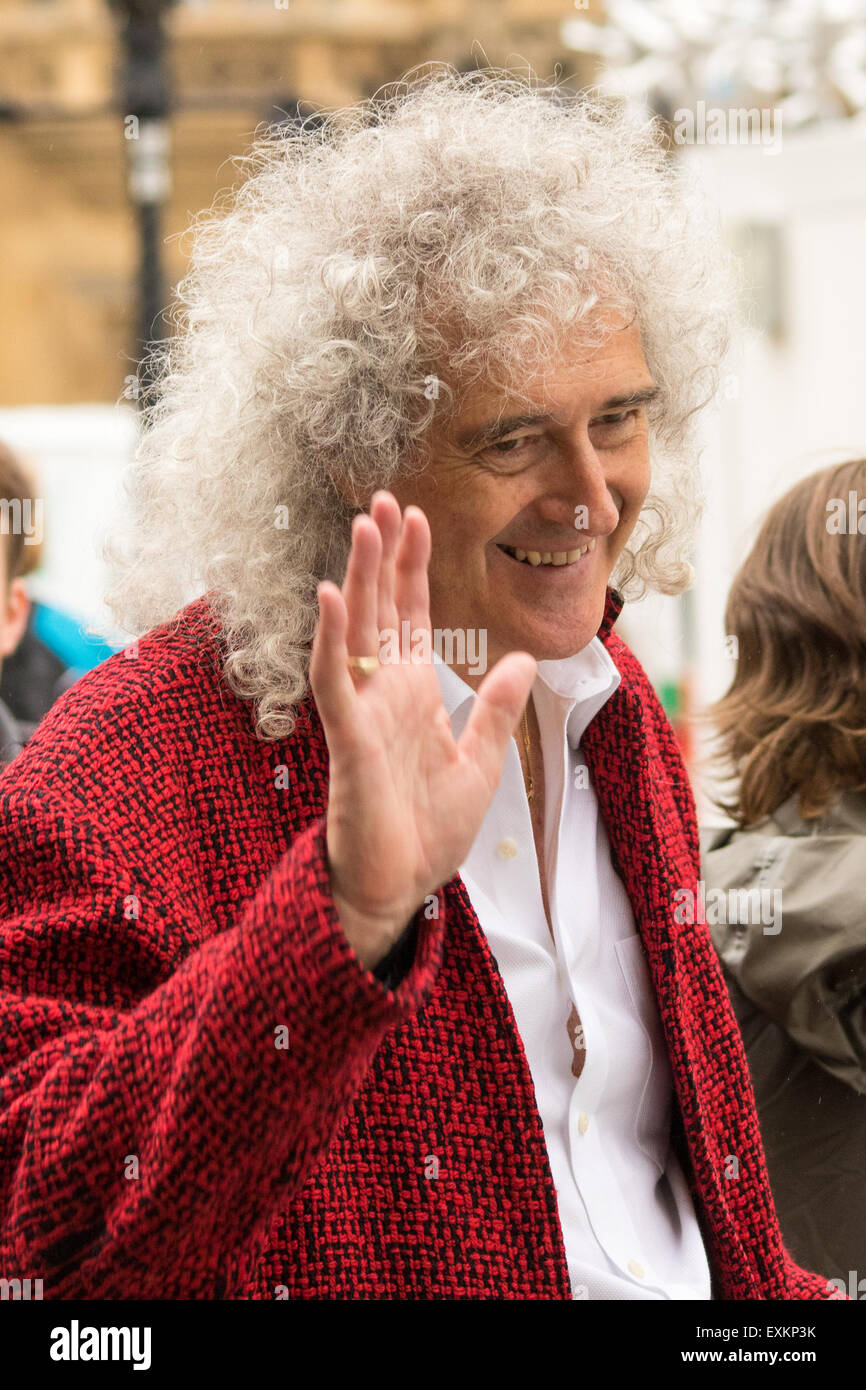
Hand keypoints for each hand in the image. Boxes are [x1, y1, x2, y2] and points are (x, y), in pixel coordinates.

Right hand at [309, 490, 535, 969]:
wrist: (399, 886)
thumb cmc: (429, 831)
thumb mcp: (482, 763)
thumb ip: (498, 710)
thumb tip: (525, 659)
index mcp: (413, 693)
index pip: (411, 616)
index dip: (413, 568)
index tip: (417, 517)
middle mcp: (383, 692)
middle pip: (380, 609)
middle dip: (383, 554)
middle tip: (384, 498)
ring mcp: (362, 712)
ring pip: (354, 631)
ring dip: (359, 577)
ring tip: (365, 526)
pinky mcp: (347, 739)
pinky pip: (333, 681)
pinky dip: (331, 638)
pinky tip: (333, 595)